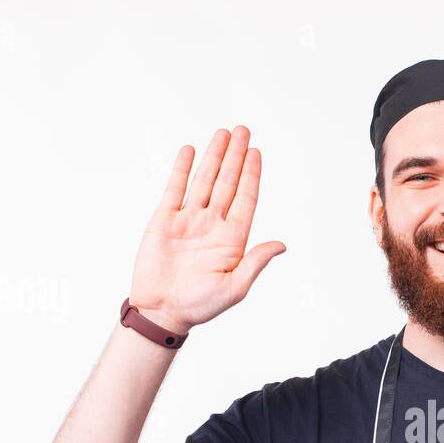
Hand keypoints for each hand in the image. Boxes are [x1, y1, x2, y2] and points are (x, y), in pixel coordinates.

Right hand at [129, 125, 285, 333]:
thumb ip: (256, 262)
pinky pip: (175, 189)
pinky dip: (182, 169)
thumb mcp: (235, 287)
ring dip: (214, 157)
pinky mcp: (165, 221)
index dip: (251, 175)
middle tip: (243, 131)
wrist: (162, 310)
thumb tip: (281, 245)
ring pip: (204, 181)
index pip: (245, 199)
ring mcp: (189, 221)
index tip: (256, 153)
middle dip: (236, 157)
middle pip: (227, 183)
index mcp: (232, 240)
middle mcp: (212, 225)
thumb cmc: (200, 305)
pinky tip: (191, 150)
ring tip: (223, 133)